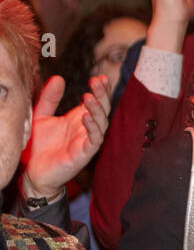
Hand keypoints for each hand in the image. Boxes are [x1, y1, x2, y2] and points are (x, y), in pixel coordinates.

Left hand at [19, 74, 111, 197]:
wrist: (33, 172)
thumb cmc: (39, 146)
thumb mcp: (40, 116)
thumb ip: (49, 99)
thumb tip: (58, 78)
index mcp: (79, 119)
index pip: (97, 101)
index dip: (101, 90)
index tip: (100, 77)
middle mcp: (87, 129)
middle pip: (103, 109)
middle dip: (102, 95)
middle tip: (97, 81)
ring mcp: (87, 141)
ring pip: (101, 123)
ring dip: (97, 109)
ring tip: (88, 97)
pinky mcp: (84, 154)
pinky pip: (94, 140)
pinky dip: (92, 128)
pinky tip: (84, 116)